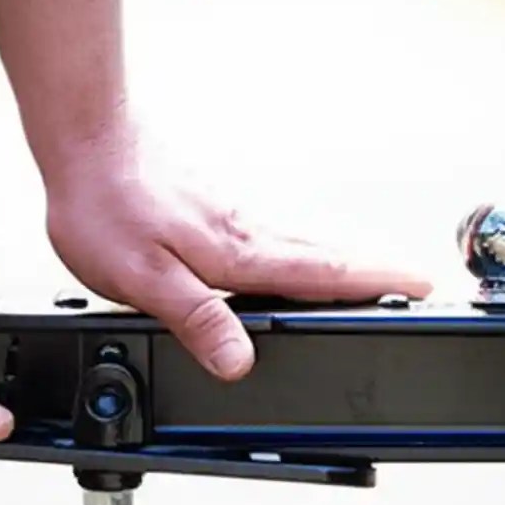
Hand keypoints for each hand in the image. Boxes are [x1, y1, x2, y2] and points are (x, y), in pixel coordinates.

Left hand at [43, 133, 432, 380]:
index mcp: (237, 252)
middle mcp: (244, 231)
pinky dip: (303, 248)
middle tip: (412, 282)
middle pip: (325, 256)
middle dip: (373, 270)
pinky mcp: (213, 208)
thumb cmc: (107, 206)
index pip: (321, 272)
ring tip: (370, 276)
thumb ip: (197, 320)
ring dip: (342, 259)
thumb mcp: (145, 278)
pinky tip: (295, 256)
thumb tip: (240, 362)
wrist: (86, 142)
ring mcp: (231, 216)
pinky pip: (274, 234)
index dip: (374, 282)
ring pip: (302, 242)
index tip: (418, 285)